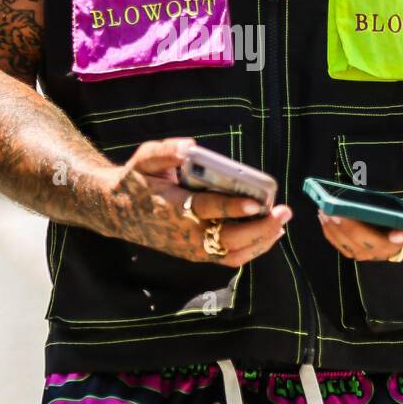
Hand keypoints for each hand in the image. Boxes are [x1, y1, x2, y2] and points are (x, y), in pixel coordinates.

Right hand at [109, 137, 291, 266]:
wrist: (119, 213)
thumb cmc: (137, 181)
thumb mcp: (145, 159)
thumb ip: (166, 151)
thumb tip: (190, 145)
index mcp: (173, 207)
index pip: (207, 210)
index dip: (233, 208)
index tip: (256, 203)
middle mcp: (184, 233)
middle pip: (228, 239)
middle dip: (259, 227)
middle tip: (283, 211)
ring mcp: (192, 248)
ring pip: (232, 253)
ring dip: (261, 240)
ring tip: (281, 222)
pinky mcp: (197, 254)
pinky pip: (229, 258)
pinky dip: (253, 249)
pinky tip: (270, 234)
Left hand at [316, 140, 402, 261]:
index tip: (395, 235)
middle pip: (385, 248)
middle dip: (358, 232)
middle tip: (334, 212)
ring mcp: (399, 246)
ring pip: (368, 251)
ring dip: (344, 235)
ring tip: (324, 211)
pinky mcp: (385, 243)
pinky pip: (360, 248)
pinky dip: (341, 237)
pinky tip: (326, 217)